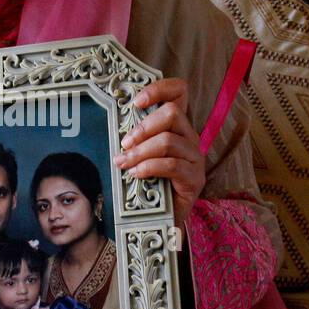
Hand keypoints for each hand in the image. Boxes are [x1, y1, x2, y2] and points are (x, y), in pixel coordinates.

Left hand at [114, 77, 204, 230]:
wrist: (163, 220)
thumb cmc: (148, 184)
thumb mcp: (140, 155)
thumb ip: (134, 138)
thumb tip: (113, 127)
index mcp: (177, 126)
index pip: (179, 92)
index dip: (160, 89)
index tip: (136, 101)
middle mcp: (190, 138)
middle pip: (173, 113)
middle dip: (144, 126)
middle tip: (124, 144)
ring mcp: (195, 158)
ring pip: (169, 141)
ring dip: (141, 151)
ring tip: (123, 163)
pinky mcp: (195, 179)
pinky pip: (172, 165)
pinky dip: (149, 167)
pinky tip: (135, 175)